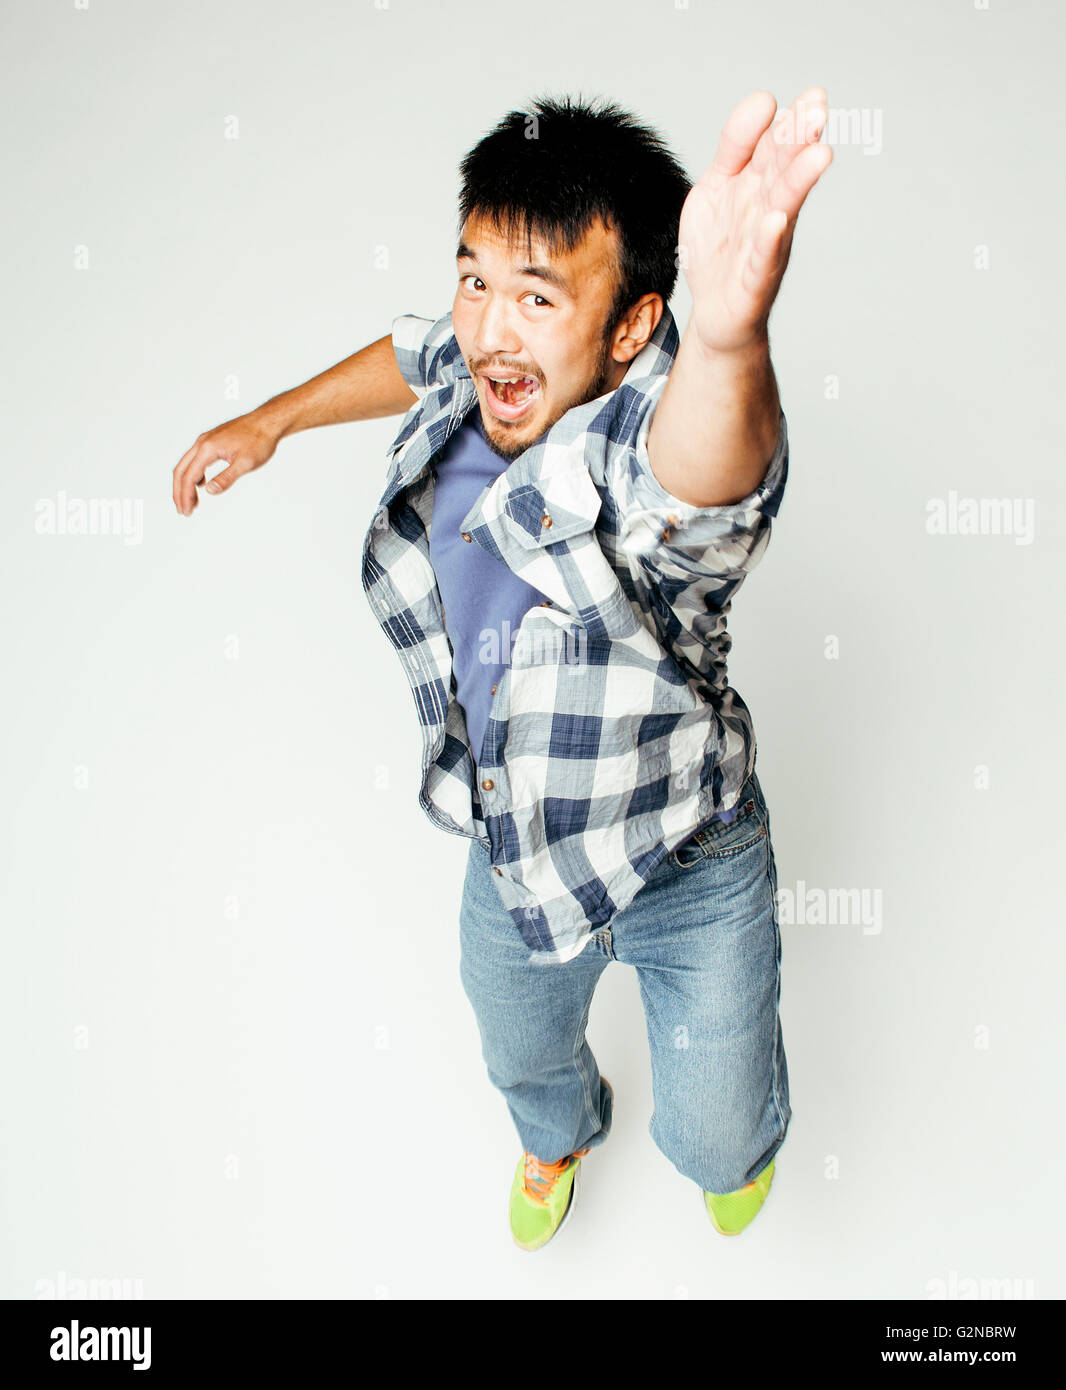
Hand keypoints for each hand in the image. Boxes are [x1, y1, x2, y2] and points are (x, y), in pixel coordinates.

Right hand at [172, 409, 279, 515]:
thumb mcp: (245, 463)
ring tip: (192, 502)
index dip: (185, 496)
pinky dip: (195, 474)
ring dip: (186, 484)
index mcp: (208, 448)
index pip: (189, 476)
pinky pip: (196, 459)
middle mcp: (202, 442)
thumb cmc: (259, 440)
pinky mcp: (212, 441)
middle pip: (181, 470)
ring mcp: (206, 440)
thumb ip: (226, 478)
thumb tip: (209, 490)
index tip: (186, 511)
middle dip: (179, 492)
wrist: (267, 422)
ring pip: (187, 464)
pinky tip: (202, 485)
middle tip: (183, 511)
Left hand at [678, 87, 832, 354]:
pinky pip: (762, 259)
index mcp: (757, 186)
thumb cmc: (720, 247)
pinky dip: (768, 240)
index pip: (774, 148)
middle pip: (783, 172)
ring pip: (783, 209)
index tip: (813, 96)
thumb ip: (734, 147)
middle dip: (800, 142)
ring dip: (799, 182)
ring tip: (818, 155)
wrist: (714, 313)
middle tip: (819, 111)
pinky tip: (775, 220)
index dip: (790, 124)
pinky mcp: (753, 282)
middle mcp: (767, 211)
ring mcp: (763, 246)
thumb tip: (764, 99)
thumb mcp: (717, 187)